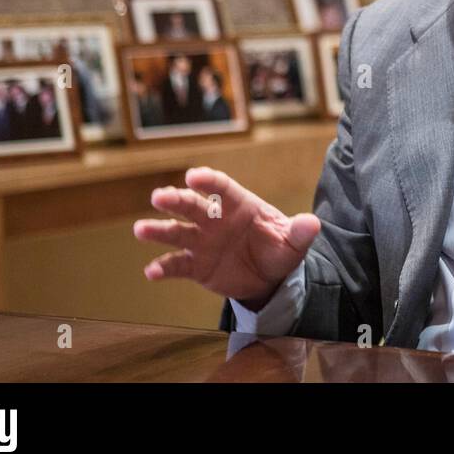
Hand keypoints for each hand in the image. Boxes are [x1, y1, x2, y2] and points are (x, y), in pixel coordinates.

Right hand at [133, 167, 320, 309]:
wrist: (268, 277)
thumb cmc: (279, 248)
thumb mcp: (293, 242)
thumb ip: (300, 232)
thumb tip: (313, 223)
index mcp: (238, 205)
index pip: (221, 188)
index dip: (208, 181)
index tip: (194, 176)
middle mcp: (214, 220)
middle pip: (192, 205)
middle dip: (175, 199)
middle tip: (159, 197)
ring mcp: (202, 242)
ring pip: (176, 232)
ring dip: (158, 229)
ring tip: (141, 229)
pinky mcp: (195, 265)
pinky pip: (176, 265)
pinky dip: (163, 268)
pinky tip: (151, 272)